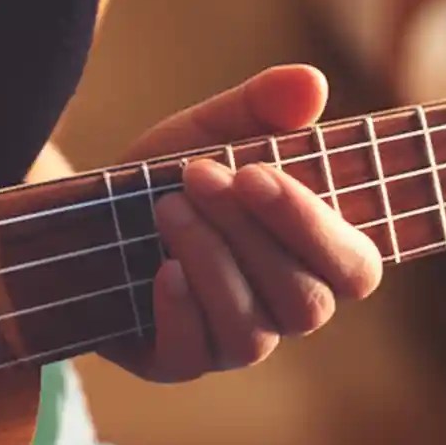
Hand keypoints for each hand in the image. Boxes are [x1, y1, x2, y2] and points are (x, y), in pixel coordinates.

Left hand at [102, 65, 382, 381]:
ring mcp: (233, 343)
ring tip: (167, 206)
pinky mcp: (178, 361)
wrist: (89, 212)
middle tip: (198, 175)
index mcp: (316, 260)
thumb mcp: (213, 130)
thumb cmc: (173, 175)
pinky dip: (181, 309)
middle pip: (307, 304)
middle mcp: (285, 311)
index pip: (356, 270)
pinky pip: (194, 355)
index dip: (315, 229)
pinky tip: (159, 269)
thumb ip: (263, 106)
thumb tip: (312, 83)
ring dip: (211, 261)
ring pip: (252, 334)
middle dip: (250, 234)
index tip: (256, 174)